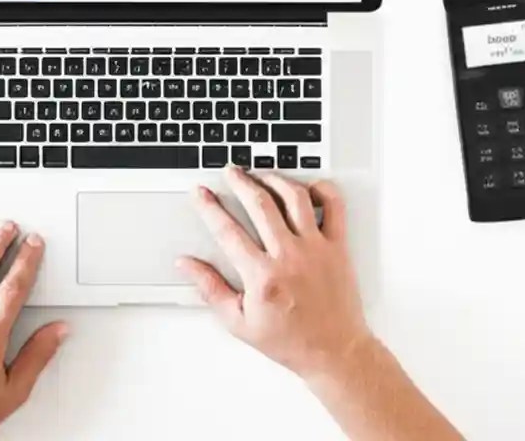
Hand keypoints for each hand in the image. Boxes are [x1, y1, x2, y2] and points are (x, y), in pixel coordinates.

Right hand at [181, 169, 462, 439]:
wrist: (334, 352)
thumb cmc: (289, 340)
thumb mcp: (238, 322)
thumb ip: (210, 288)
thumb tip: (187, 265)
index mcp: (262, 277)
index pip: (227, 230)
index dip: (208, 206)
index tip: (200, 193)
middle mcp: (289, 257)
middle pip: (259, 203)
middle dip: (239, 181)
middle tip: (230, 172)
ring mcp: (316, 248)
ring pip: (294, 197)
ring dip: (273, 179)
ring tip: (260, 174)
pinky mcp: (338, 246)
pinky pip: (333, 206)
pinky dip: (321, 189)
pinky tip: (306, 187)